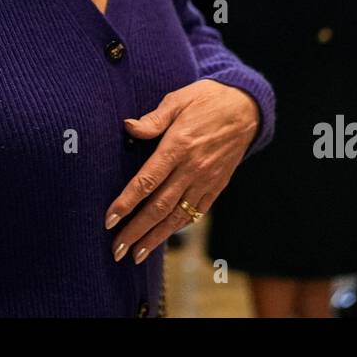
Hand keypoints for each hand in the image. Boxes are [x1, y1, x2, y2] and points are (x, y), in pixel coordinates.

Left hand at [104, 80, 259, 265]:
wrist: (247, 109)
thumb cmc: (207, 100)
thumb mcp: (178, 100)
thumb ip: (153, 118)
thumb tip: (128, 127)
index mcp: (178, 146)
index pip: (146, 182)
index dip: (126, 203)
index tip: (109, 220)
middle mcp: (192, 169)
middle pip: (159, 207)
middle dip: (136, 231)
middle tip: (117, 250)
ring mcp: (206, 180)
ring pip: (177, 216)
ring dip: (155, 238)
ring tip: (136, 256)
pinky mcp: (217, 186)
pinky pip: (195, 212)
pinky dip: (178, 227)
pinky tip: (163, 238)